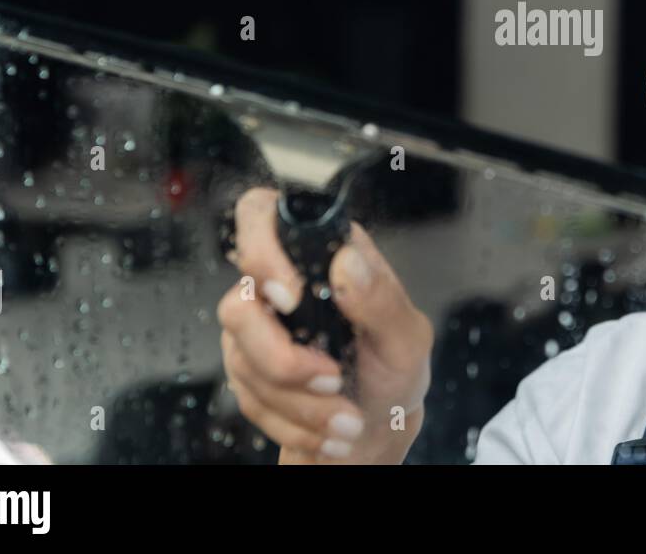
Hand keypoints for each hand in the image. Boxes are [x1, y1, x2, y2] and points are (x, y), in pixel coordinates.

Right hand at [217, 187, 433, 462]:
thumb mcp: (407, 337)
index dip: (261, 251)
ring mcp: (255, 329)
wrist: (375, 430)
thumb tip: (347, 261)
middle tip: (335, 380)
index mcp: (319, 254)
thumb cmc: (393, 371)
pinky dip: (295, 423)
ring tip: (347, 418)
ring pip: (244, 362)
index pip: (260, 215)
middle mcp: (278, 284)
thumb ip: (382, 299)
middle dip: (284, 361)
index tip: (291, 299)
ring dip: (301, 403)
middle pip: (237, 305)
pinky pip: (250, 400)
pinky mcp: (246, 372)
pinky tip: (328, 428)